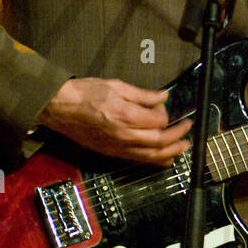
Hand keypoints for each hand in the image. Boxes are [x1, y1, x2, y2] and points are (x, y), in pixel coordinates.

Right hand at [37, 78, 191, 164]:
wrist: (60, 108)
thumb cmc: (86, 92)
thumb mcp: (116, 85)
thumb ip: (143, 94)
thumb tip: (164, 96)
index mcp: (126, 115)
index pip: (158, 120)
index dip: (165, 113)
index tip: (162, 106)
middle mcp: (125, 135)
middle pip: (160, 141)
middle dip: (177, 135)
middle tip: (188, 127)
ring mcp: (118, 147)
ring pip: (152, 155)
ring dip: (172, 152)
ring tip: (184, 147)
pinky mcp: (112, 153)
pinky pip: (138, 161)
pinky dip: (155, 161)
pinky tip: (165, 158)